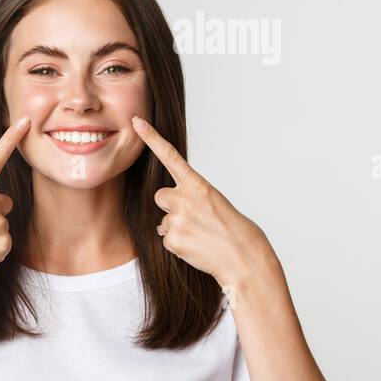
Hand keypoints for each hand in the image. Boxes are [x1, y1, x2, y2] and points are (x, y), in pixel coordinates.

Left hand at [131, 116, 272, 286]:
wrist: (244, 259)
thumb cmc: (234, 231)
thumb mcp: (215, 205)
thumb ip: (191, 201)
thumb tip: (165, 220)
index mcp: (199, 185)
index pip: (170, 157)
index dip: (151, 138)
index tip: (137, 122)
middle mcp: (185, 198)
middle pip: (161, 196)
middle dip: (171, 206)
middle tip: (195, 219)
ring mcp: (177, 219)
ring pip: (164, 221)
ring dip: (178, 228)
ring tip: (201, 236)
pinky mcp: (172, 239)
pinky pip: (166, 239)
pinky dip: (179, 245)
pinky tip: (197, 247)